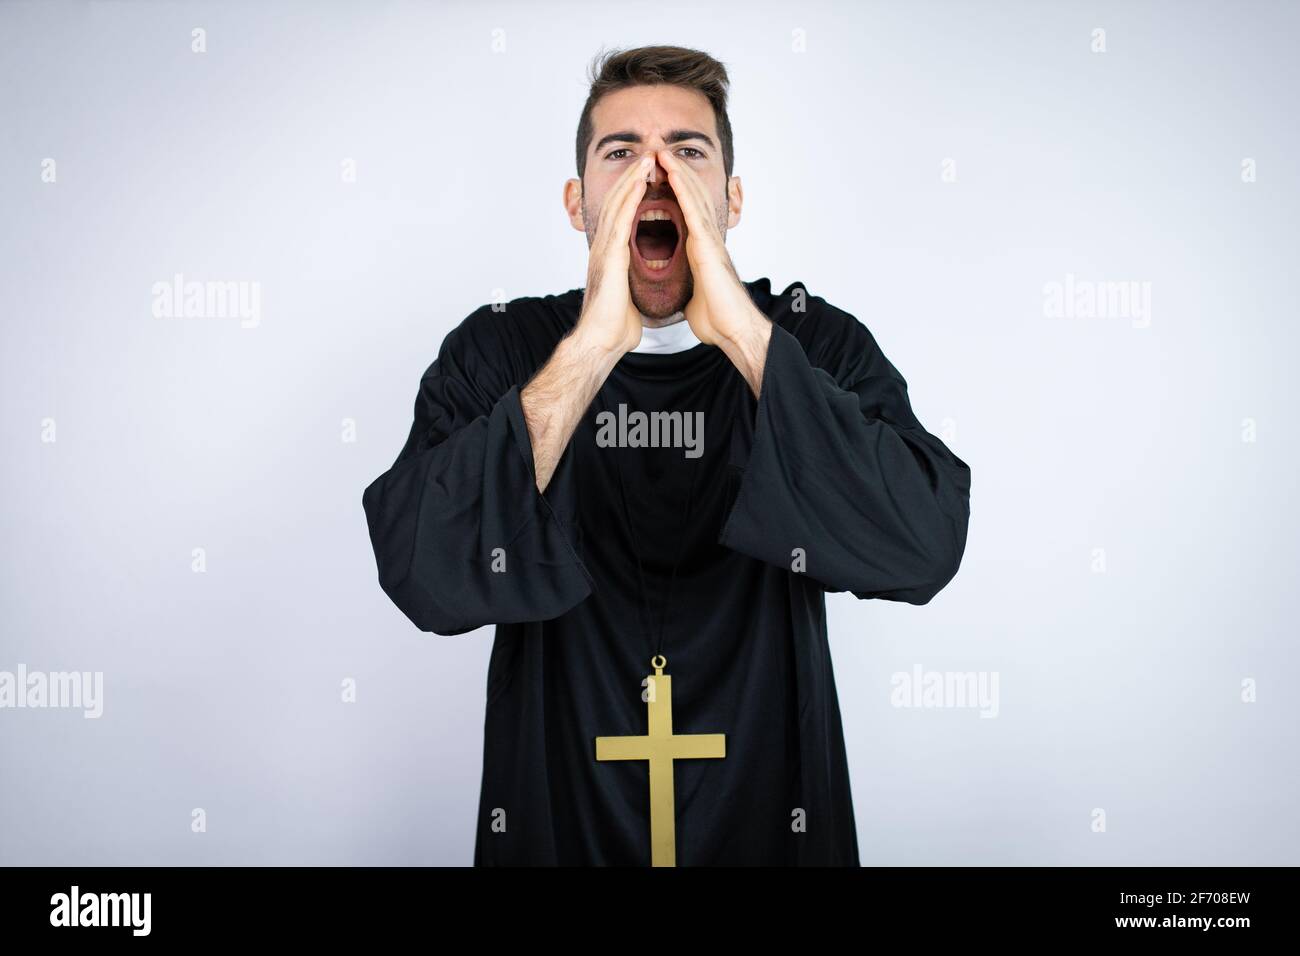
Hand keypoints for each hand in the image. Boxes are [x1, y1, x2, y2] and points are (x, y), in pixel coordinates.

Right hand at [574, 155, 653, 354]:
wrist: (601, 341)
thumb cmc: (614, 326)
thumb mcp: (627, 295)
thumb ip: (630, 282)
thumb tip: (637, 284)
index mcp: (610, 256)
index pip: (621, 216)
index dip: (633, 193)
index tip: (648, 175)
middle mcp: (604, 248)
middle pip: (617, 202)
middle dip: (632, 177)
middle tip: (648, 155)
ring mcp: (605, 250)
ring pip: (617, 205)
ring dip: (632, 179)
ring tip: (647, 158)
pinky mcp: (610, 257)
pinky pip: (621, 221)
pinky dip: (630, 199)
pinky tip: (640, 182)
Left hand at [655, 148, 766, 346]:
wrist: (732, 330)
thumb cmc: (717, 318)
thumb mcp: (695, 295)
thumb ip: (690, 284)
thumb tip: (685, 288)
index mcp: (699, 250)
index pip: (687, 212)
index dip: (675, 192)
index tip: (658, 176)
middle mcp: (705, 239)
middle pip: (691, 197)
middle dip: (675, 174)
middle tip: (658, 153)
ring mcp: (708, 240)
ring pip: (693, 197)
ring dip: (677, 172)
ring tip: (661, 152)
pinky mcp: (707, 246)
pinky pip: (693, 211)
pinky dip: (683, 189)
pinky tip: (671, 172)